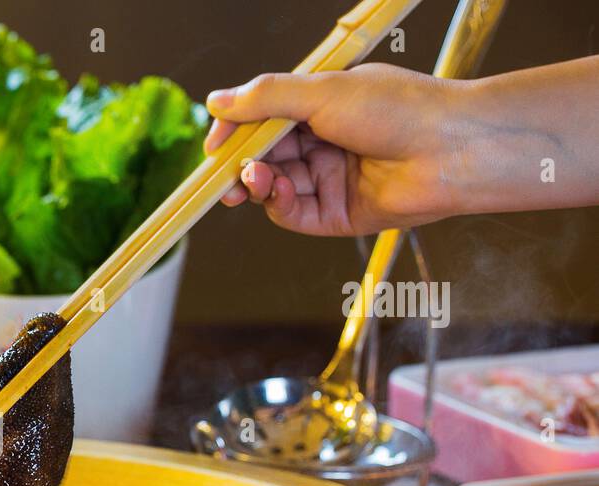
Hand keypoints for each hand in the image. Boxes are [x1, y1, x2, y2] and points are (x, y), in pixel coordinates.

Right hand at [205, 63, 465, 235]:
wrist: (452, 150)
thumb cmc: (401, 109)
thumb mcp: (322, 91)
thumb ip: (266, 98)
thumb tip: (217, 100)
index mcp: (322, 107)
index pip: (263, 120)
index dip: (235, 131)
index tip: (213, 143)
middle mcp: (324, 143)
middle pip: (264, 156)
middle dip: (239, 163)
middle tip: (221, 172)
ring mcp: (329, 180)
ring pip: (273, 186)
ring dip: (255, 182)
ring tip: (252, 177)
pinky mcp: (336, 215)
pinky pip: (291, 214)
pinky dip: (275, 203)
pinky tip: (273, 190)